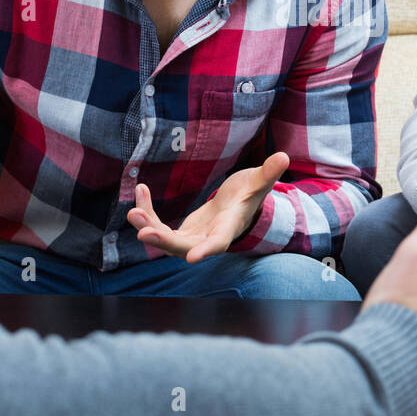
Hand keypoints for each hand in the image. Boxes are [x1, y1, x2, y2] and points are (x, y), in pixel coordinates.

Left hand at [127, 151, 289, 262]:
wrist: (239, 206)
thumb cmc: (251, 193)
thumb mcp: (258, 181)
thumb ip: (268, 173)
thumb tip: (283, 157)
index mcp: (228, 229)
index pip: (218, 243)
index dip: (206, 250)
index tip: (191, 258)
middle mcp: (208, 239)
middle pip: (183, 247)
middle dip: (162, 241)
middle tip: (142, 231)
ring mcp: (192, 239)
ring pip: (166, 240)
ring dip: (148, 226)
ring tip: (133, 211)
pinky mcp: (181, 233)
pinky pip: (159, 225)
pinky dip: (149, 210)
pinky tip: (141, 191)